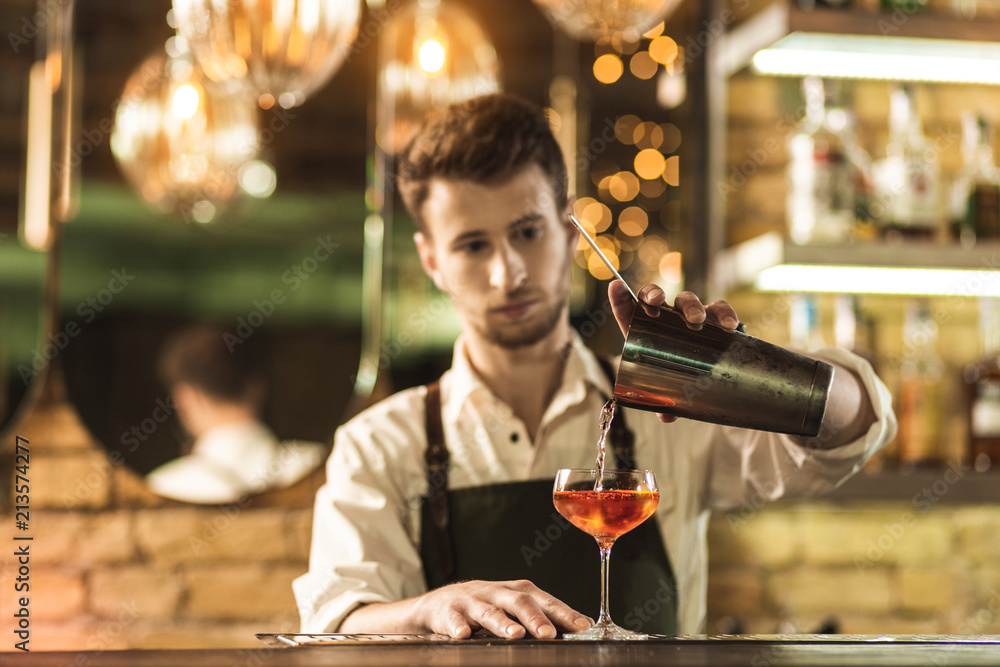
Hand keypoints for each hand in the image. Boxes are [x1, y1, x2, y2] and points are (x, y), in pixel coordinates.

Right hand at [410, 579, 592, 638]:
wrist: (440, 603)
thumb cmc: (486, 606)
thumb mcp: (513, 607)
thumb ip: (543, 616)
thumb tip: (580, 627)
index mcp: (517, 592)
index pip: (545, 600)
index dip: (564, 613)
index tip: (583, 626)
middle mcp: (497, 593)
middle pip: (520, 602)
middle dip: (536, 619)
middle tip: (550, 634)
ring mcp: (473, 601)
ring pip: (489, 611)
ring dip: (503, 623)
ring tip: (516, 635)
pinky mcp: (449, 611)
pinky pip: (454, 620)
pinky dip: (458, 627)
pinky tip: (463, 636)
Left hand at [608, 281, 739, 422]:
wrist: (706, 376)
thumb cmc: (676, 378)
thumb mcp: (666, 389)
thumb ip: (663, 401)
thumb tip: (666, 416)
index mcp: (644, 329)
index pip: (628, 309)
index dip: (620, 297)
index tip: (615, 287)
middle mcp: (666, 317)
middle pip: (656, 296)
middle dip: (654, 294)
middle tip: (658, 303)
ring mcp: (690, 315)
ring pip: (688, 300)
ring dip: (691, 306)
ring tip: (697, 321)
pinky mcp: (715, 319)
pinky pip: (720, 310)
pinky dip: (725, 314)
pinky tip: (729, 326)